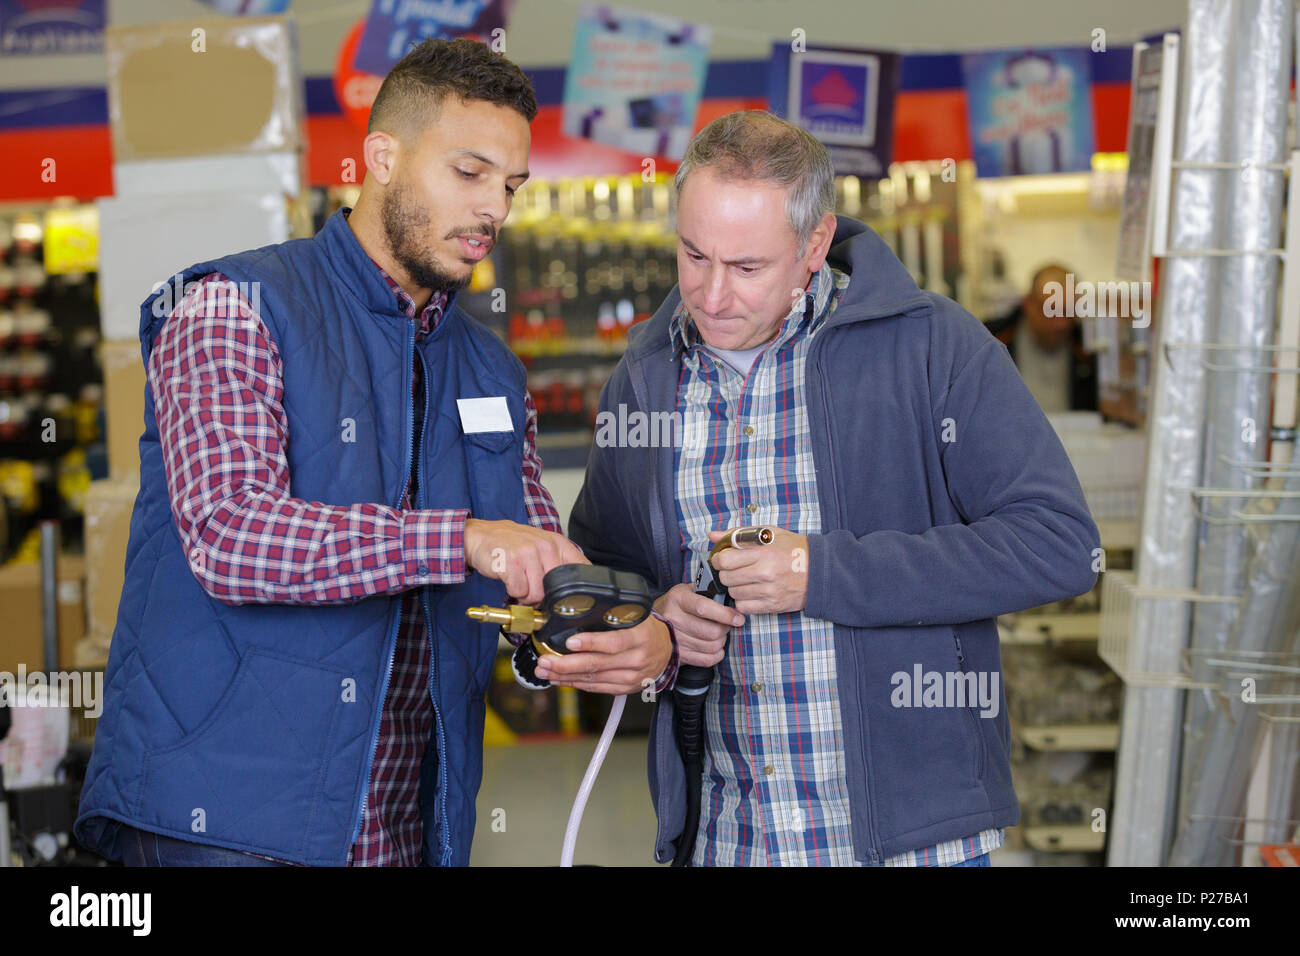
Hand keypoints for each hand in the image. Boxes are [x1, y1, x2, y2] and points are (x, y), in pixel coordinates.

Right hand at [464, 518, 587, 606]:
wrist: (481, 536)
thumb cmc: (513, 544)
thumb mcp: (542, 547)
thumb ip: (559, 564)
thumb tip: (575, 591)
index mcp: (558, 543)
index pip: (582, 568)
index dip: (579, 588)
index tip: (570, 596)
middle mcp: (545, 546)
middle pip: (556, 588)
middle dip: (543, 595)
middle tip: (531, 586)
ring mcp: (528, 553)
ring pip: (537, 593)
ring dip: (525, 594)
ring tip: (519, 581)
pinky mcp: (511, 563)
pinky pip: (519, 591)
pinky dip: (513, 591)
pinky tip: (509, 579)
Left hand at [534, 615, 672, 694]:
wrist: (667, 651)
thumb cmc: (646, 630)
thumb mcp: (637, 615)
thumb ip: (614, 614)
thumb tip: (580, 610)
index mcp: (640, 637)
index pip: (614, 642)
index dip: (591, 643)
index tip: (570, 642)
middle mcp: (636, 659)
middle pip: (598, 664)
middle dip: (566, 664)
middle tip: (545, 661)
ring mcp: (631, 677)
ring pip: (593, 678)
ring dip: (565, 676)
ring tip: (544, 671)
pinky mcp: (624, 688)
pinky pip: (596, 688)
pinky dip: (576, 684)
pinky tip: (560, 679)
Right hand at [652, 582, 742, 667]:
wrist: (651, 621)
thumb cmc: (676, 604)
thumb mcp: (687, 590)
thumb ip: (707, 592)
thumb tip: (732, 600)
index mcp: (678, 599)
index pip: (704, 608)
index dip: (725, 615)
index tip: (739, 618)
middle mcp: (674, 619)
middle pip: (711, 632)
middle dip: (725, 629)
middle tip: (726, 625)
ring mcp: (674, 639)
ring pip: (711, 647)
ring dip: (721, 642)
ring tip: (718, 635)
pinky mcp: (678, 655)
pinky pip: (706, 660)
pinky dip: (716, 655)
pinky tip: (715, 647)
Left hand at [709, 526, 808, 615]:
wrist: (819, 571)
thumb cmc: (792, 549)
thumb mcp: (768, 533)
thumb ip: (738, 533)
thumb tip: (713, 536)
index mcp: (763, 553)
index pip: (725, 560)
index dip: (718, 559)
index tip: (722, 558)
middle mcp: (765, 573)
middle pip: (726, 577)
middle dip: (725, 572)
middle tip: (734, 568)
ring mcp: (768, 591)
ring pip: (734, 592)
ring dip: (735, 586)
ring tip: (745, 579)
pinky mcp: (772, 605)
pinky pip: (743, 606)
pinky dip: (743, 600)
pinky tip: (751, 591)